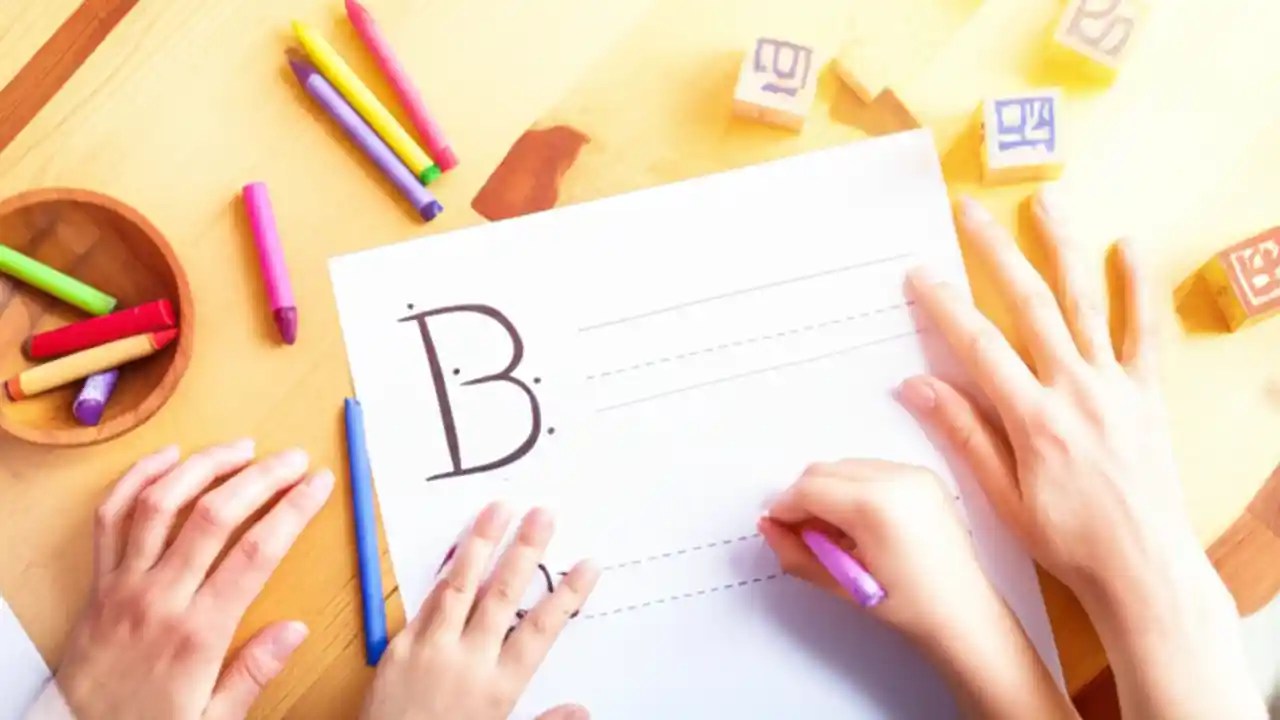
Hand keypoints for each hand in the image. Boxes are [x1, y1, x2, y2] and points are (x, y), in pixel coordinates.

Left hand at [54, 441, 332, 719]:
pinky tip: (167, 458)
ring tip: (239, 448)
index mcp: (198, 634)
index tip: (318, 484)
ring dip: (203, 466)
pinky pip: (112, 517)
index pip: (256, 554)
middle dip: (261, 477)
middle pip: (214, 515)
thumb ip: (254, 673)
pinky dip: (137, 479)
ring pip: (162, 503)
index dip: (292, 510)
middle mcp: (160, 598)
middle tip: (292, 458)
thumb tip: (296, 629)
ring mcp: (124, 584)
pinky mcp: (99, 582)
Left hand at [360, 502, 599, 719]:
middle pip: (503, 595)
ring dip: (482, 544)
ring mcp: (432, 650)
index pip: (543, 629)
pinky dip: (444, 576)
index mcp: (499, 686)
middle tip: (543, 514)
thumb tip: (582, 709)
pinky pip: (426, 604)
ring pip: (462, 586)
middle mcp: (469, 661)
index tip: (589, 564)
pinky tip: (457, 550)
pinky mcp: (401, 647)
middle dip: (526, 550)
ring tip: (498, 508)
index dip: (568, 594)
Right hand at [760, 461, 1073, 718]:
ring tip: (833, 533)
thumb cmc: (907, 606)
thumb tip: (768, 527)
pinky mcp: (923, 476)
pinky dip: (853, 488)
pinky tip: (857, 523)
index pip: (810, 489)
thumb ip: (797, 553)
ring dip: (828, 492)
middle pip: (824, 470)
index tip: (776, 528)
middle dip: (804, 497)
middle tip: (801, 533)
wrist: (963, 614)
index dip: (785, 508)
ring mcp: (913, 473)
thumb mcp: (842, 583)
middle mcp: (896, 477)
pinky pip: (871, 469)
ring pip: (845, 466)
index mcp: (875, 505)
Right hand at [901, 190, 1262, 717]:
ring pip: (1085, 303)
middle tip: (970, 212)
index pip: (979, 345)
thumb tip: (919, 387)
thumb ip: (965, 434)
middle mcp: (1075, 391)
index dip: (944, 305)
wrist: (1142, 567)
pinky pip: (1144, 331)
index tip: (920, 274)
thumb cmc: (1069, 541)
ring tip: (1046, 202)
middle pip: (1029, 305)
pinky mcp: (1148, 393)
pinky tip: (1129, 246)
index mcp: (1032, 419)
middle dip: (995, 252)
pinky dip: (1138, 286)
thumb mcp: (1003, 496)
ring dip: (1063, 248)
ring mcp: (1116, 387)